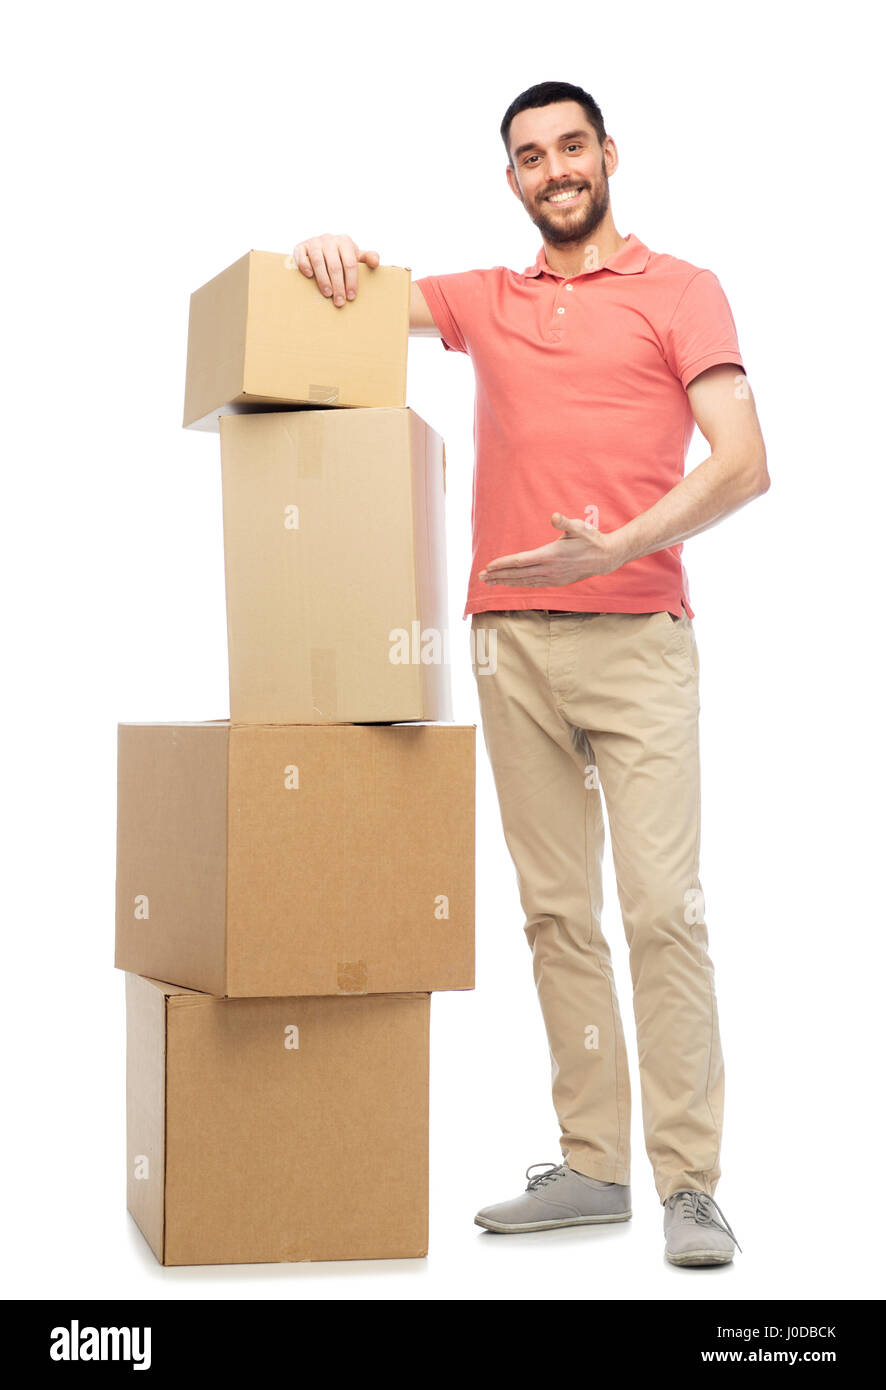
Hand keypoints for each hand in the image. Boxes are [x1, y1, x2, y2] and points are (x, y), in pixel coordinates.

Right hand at [291, 233, 379, 306]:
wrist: (321, 247)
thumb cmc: (341, 255)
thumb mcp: (355, 255)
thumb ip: (368, 258)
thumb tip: (376, 262)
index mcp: (344, 241)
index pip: (350, 263)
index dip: (351, 281)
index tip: (351, 297)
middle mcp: (329, 239)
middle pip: (335, 265)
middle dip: (338, 285)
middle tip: (339, 301)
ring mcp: (314, 242)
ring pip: (318, 261)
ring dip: (323, 279)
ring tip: (327, 294)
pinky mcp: (301, 246)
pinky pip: (301, 256)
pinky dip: (305, 266)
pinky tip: (310, 276)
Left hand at [478, 512, 623, 587]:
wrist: (605, 558)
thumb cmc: (591, 539)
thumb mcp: (580, 527)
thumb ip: (565, 522)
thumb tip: (554, 516)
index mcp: (550, 555)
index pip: (520, 561)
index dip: (503, 564)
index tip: (488, 566)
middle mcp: (549, 569)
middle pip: (518, 574)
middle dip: (498, 575)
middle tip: (480, 577)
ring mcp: (552, 577)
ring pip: (523, 581)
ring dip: (505, 581)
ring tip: (490, 582)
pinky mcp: (555, 581)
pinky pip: (532, 584)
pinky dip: (519, 583)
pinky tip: (510, 583)